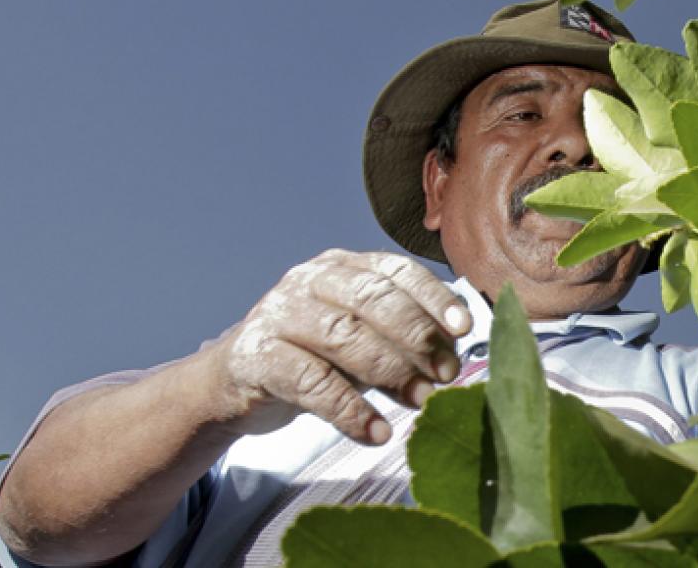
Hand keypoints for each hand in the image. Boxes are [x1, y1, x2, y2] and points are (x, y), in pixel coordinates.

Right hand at [208, 249, 470, 443]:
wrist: (234, 381)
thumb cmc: (314, 355)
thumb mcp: (361, 337)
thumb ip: (402, 335)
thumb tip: (458, 348)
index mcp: (343, 265)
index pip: (396, 270)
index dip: (433, 298)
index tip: (464, 329)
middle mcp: (309, 280)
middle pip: (371, 299)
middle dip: (416, 336)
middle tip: (446, 373)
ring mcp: (278, 314)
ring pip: (342, 336)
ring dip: (389, 371)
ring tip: (422, 401)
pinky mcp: (255, 356)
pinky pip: (309, 383)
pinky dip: (349, 410)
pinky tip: (377, 431)